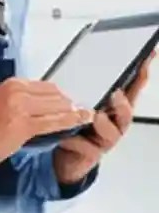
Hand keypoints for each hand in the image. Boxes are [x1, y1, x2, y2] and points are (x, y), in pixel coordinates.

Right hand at [0, 78, 92, 176]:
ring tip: (89, 117)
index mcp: (8, 85)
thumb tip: (36, 116)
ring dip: (76, 112)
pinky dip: (71, 121)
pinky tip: (82, 122)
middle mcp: (15, 91)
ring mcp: (19, 107)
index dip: (63, 97)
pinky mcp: (21, 125)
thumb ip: (15, 108)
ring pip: (59, 105)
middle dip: (73, 103)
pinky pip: (55, 121)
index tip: (74, 105)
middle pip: (57, 94)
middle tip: (87, 112)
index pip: (46, 87)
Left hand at [53, 50, 153, 184]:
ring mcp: (105, 140)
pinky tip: (65, 138)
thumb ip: (81, 89)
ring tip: (95, 116)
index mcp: (112, 108)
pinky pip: (86, 146)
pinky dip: (75, 141)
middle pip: (126, 113)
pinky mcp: (92, 155)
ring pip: (112, 131)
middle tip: (116, 94)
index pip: (130, 89)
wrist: (63, 157)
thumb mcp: (76, 104)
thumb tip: (79, 61)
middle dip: (123, 103)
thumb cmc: (73, 125)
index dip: (140, 75)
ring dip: (103, 123)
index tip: (148, 56)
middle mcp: (114, 123)